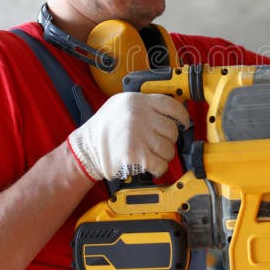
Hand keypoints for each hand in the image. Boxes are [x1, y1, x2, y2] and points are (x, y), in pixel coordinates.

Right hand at [68, 92, 189, 180]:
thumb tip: (169, 112)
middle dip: (168, 140)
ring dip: (163, 155)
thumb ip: (144, 105)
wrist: (84, 151)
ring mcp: (138, 135)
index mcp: (137, 101)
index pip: (171, 105)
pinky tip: (150, 165)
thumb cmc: (102, 129)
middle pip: (172, 130)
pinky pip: (161, 164)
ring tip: (150, 154)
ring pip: (169, 148)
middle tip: (157, 143)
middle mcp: (139, 116)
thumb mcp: (120, 104)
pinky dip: (158, 168)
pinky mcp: (136, 155)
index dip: (182, 116)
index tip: (184, 122)